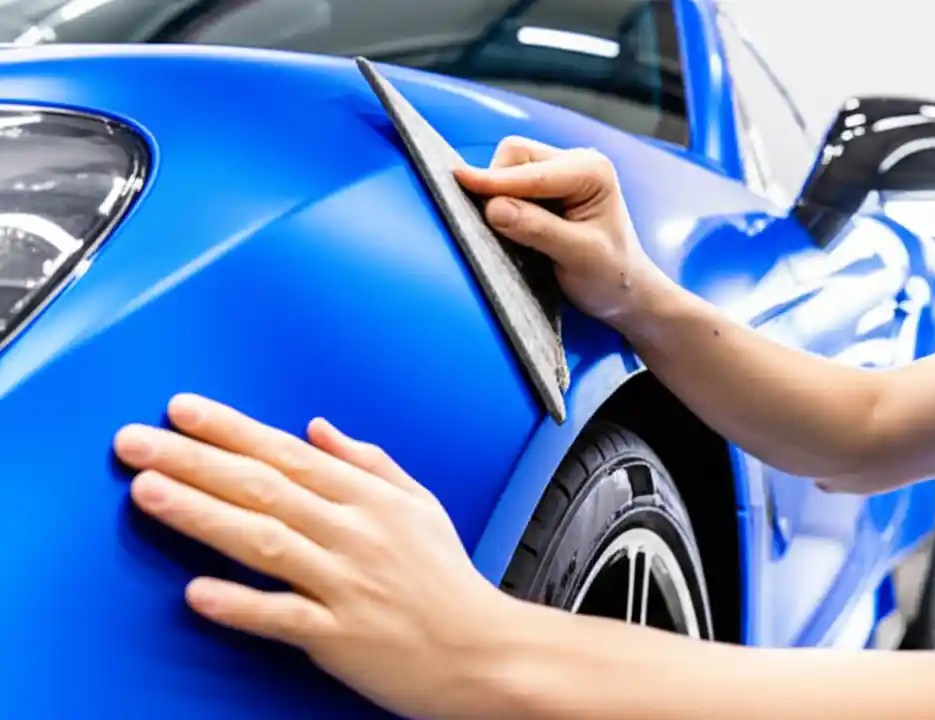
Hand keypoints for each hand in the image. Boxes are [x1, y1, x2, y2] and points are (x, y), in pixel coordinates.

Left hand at [113, 394, 519, 719]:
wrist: (485, 652)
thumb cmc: (448, 582)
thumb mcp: (420, 505)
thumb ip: (368, 463)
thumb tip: (319, 428)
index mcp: (371, 500)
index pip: (288, 454)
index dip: (231, 431)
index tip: (183, 410)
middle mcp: (354, 534)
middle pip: (264, 488)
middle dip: (195, 461)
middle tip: (138, 442)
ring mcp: (345, 585)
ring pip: (264, 542)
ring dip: (203, 515)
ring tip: (150, 493)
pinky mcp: (339, 636)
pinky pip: (283, 617)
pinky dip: (242, 604)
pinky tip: (198, 593)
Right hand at [454, 136, 673, 327]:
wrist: (624, 293)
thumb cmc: (612, 276)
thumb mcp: (578, 257)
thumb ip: (538, 230)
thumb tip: (494, 208)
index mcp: (592, 171)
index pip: (531, 172)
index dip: (494, 181)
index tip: (458, 180)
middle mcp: (576, 162)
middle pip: (514, 157)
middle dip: (497, 186)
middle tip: (499, 229)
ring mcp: (560, 172)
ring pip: (508, 167)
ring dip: (499, 194)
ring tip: (515, 233)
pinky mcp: (546, 187)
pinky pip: (510, 182)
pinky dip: (503, 201)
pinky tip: (513, 226)